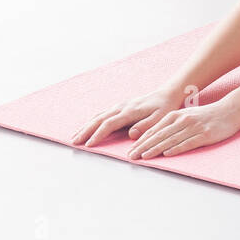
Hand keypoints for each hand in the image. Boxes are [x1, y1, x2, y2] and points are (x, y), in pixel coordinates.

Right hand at [71, 86, 188, 147]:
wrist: (165, 95)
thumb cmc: (164, 108)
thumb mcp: (160, 118)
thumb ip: (146, 126)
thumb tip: (131, 135)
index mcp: (130, 111)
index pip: (110, 124)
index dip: (98, 134)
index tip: (89, 144)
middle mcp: (121, 107)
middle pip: (99, 119)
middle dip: (86, 131)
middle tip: (74, 142)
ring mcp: (119, 106)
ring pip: (98, 116)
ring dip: (86, 127)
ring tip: (75, 137)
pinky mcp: (119, 107)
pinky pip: (102, 115)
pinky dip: (92, 122)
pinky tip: (86, 128)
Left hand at [127, 101, 239, 159]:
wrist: (229, 111)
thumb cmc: (206, 116)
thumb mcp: (186, 116)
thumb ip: (171, 125)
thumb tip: (154, 137)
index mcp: (175, 115)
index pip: (154, 130)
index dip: (141, 141)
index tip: (131, 150)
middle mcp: (182, 120)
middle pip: (159, 135)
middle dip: (143, 146)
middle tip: (131, 156)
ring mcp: (193, 127)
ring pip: (171, 140)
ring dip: (156, 149)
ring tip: (145, 157)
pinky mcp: (205, 134)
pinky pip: (188, 142)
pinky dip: (177, 148)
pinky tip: (167, 153)